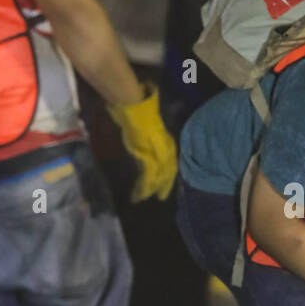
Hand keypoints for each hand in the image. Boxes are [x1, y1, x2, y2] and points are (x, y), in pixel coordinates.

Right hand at [107, 86, 177, 202]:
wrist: (133, 107)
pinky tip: (140, 194)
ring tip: (146, 198)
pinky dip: (144, 185)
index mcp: (166, 141)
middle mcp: (165, 147)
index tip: (165, 183)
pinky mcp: (146, 155)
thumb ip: (147, 139)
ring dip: (152, 188)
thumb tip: (145, 146)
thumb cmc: (138, 113)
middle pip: (168, 171)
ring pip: (159, 175)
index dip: (169, 174)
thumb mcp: (146, 128)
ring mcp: (156, 152)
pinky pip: (148, 175)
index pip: (171, 161)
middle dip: (164, 185)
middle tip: (160, 197)